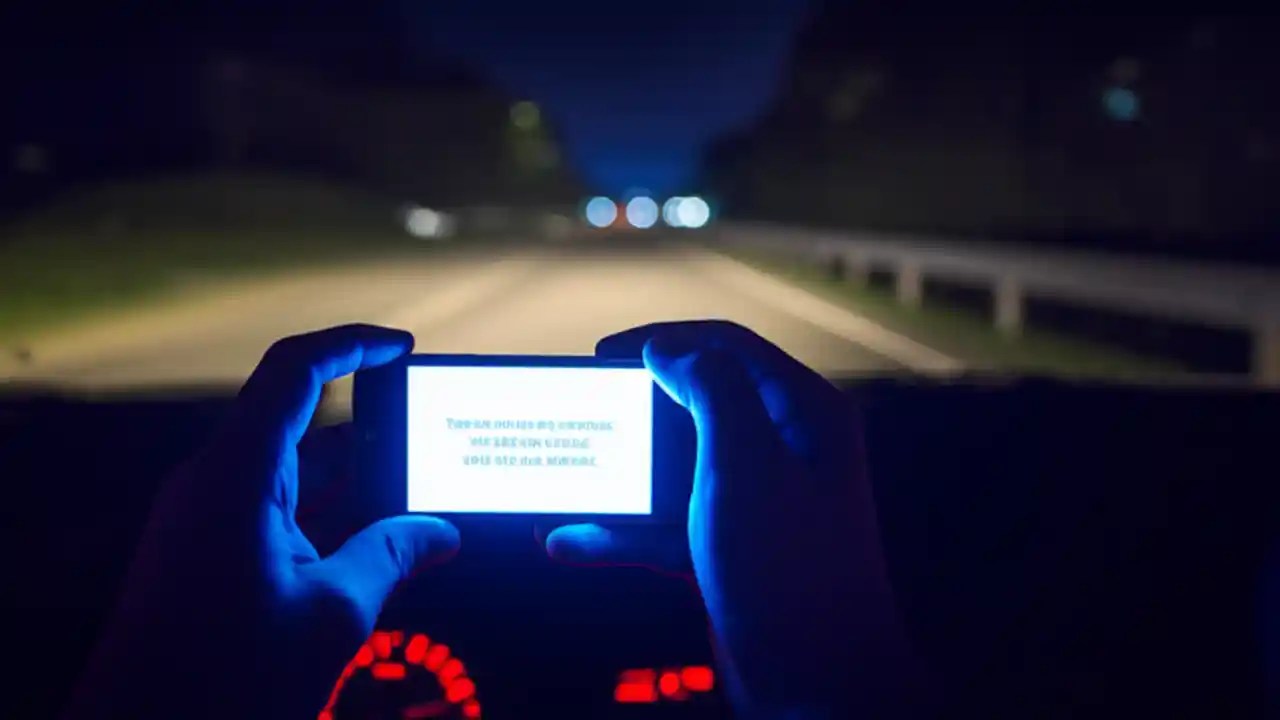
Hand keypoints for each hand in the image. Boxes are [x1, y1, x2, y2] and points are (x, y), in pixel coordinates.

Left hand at [65, 325, 458, 719]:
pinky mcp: (207, 552)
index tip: (403, 347)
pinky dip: (328, 518)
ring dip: (354, 484)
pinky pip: (277, 512)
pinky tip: (376, 544)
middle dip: (372, 430)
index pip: (294, 372)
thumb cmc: (221, 678)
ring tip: (419, 500)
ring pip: (294, 474)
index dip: (353, 346)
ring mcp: (207, 518)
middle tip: (431, 439)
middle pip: (301, 422)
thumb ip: (392, 557)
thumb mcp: (332, 614)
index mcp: (236, 474)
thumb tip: (439, 532)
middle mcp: (214, 483)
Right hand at [545, 321, 918, 717]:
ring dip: (618, 477)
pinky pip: (667, 525)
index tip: (602, 355)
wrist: (819, 686)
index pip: (728, 346)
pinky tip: (571, 542)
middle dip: (634, 408)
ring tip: (564, 479)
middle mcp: (786, 449)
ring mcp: (759, 503)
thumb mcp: (745, 462)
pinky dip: (621, 532)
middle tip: (582, 411)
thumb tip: (669, 349)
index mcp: (804, 412)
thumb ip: (709, 389)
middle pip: (697, 402)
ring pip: (674, 469)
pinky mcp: (733, 550)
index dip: (664, 340)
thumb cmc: (790, 572)